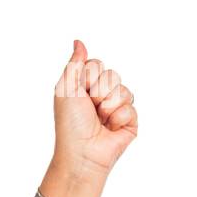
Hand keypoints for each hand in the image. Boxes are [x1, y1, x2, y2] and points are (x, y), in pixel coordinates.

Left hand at [53, 40, 137, 175]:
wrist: (81, 153)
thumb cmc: (70, 125)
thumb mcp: (65, 90)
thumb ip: (74, 64)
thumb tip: (78, 42)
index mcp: (86, 87)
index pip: (97, 64)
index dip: (89, 77)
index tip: (80, 93)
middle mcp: (102, 96)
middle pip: (112, 74)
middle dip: (99, 91)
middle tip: (90, 109)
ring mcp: (117, 108)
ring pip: (123, 89)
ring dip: (108, 105)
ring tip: (100, 121)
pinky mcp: (129, 121)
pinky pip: (131, 107)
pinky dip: (118, 118)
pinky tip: (110, 129)